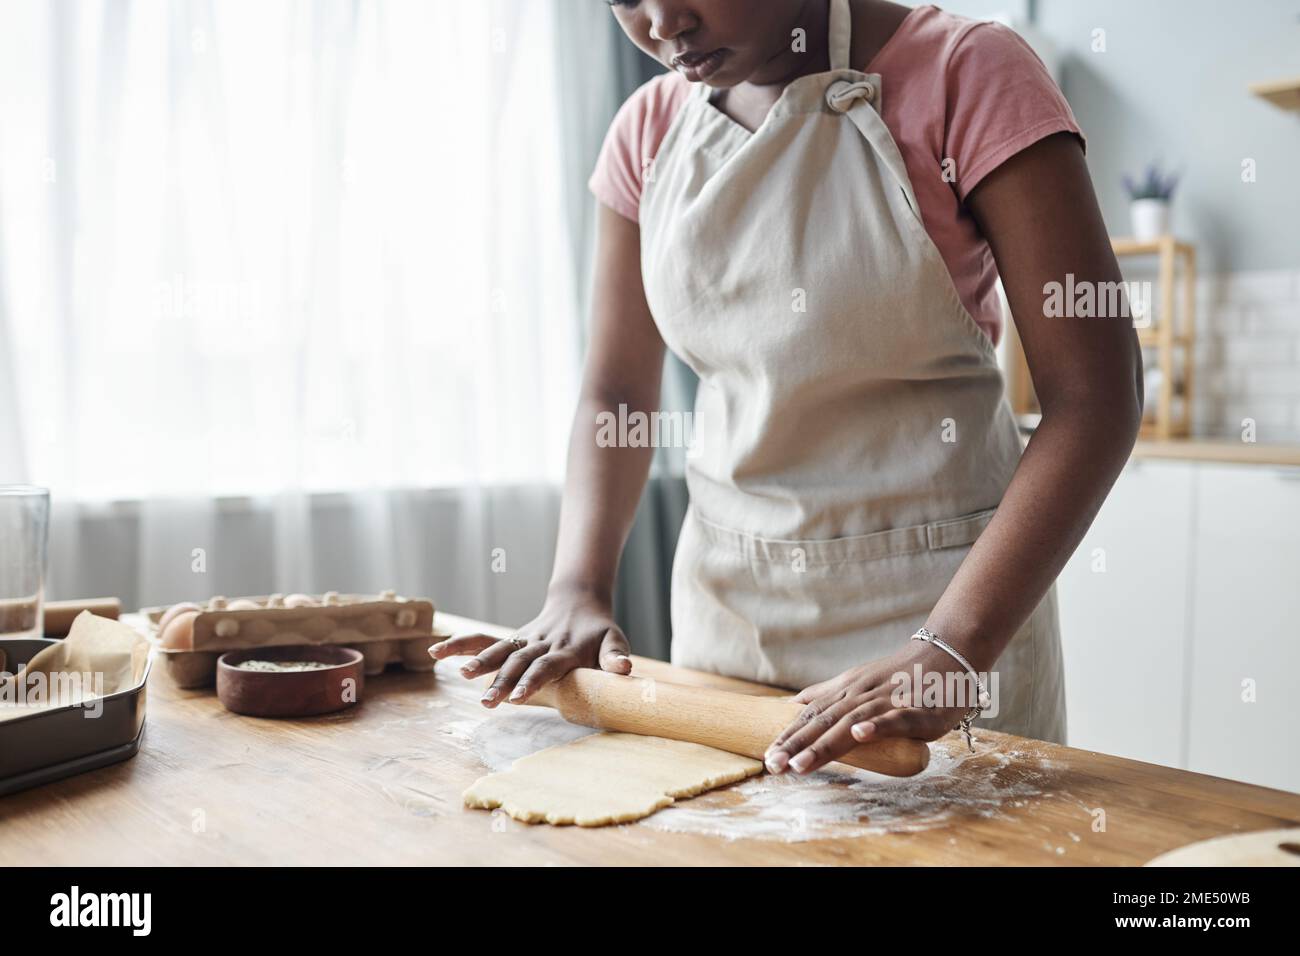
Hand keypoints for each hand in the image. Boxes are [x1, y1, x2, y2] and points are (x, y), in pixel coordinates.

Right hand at [428, 588, 631, 707]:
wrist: (579, 603)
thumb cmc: (599, 632)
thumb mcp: (614, 640)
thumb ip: (616, 657)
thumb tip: (625, 670)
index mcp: (567, 649)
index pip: (548, 666)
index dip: (533, 680)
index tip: (519, 697)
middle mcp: (541, 643)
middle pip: (519, 662)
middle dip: (502, 681)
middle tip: (487, 702)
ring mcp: (524, 640)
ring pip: (499, 650)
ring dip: (480, 662)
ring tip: (462, 676)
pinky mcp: (512, 640)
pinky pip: (483, 641)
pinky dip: (460, 645)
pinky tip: (436, 652)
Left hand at [764, 642, 970, 774]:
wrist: (945, 653)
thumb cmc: (900, 674)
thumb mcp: (857, 680)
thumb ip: (826, 694)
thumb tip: (790, 704)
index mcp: (846, 692)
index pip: (811, 716)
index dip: (788, 735)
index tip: (768, 757)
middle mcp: (861, 695)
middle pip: (823, 721)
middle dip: (796, 745)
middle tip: (773, 765)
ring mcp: (887, 702)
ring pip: (850, 722)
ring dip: (824, 744)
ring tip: (800, 764)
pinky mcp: (916, 711)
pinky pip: (894, 718)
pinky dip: (876, 726)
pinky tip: (858, 735)